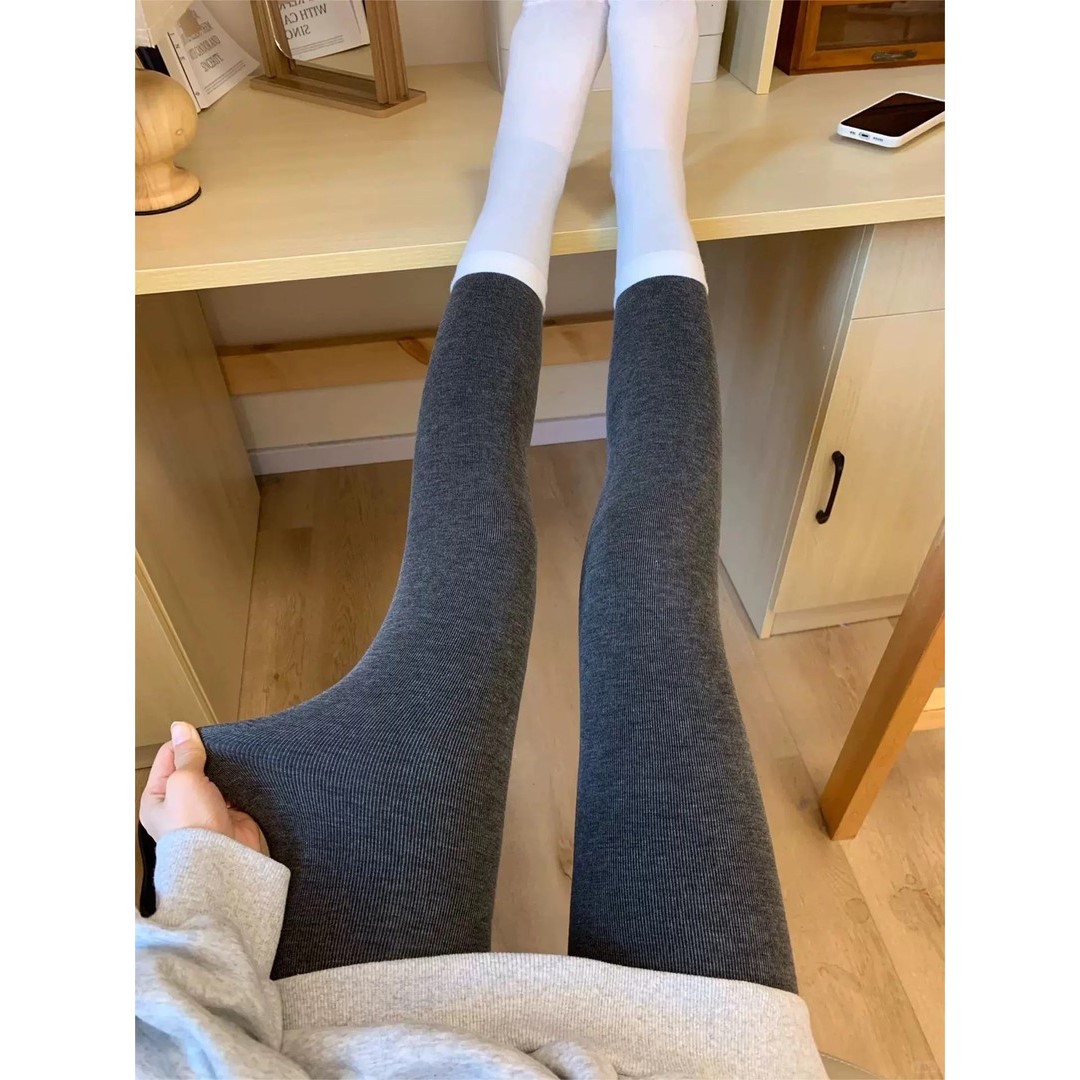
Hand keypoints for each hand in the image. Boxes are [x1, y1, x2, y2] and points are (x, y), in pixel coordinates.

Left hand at [140, 722, 266, 855]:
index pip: (168, 757)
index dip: (185, 743)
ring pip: (216, 777)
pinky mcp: (229, 814)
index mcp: (157, 798)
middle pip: (193, 766)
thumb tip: (181, 728)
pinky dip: (240, 782)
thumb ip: (186, 754)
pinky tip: (244, 776)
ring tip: (232, 762)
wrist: (222, 862)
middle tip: (218, 750)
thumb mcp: (184, 782)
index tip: (201, 737)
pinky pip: (235, 789)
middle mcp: (179, 804)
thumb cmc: (193, 830)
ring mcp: (205, 809)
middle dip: (207, 756)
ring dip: (225, 769)